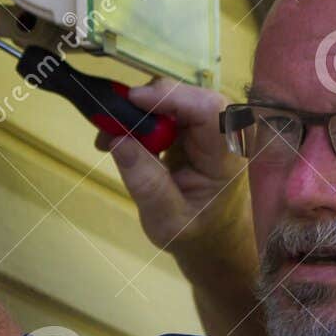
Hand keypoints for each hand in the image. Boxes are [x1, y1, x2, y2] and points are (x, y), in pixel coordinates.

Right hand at [95, 79, 251, 259]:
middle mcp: (225, 132)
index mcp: (227, 156)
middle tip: (108, 127)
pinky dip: (142, 119)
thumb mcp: (167, 220)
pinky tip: (124, 139)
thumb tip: (117, 139)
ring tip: (110, 138)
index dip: (171, 97)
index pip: (208, 110)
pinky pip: (167, 109)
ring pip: (173, 98)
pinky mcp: (196, 126)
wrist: (215, 239)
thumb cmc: (197, 235)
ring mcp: (211, 126)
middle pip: (188, 95)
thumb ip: (146, 183)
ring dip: (139, 113)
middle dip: (146, 104)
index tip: (132, 101)